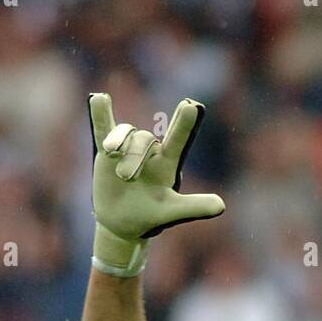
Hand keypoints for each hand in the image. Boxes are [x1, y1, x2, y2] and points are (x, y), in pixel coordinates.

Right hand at [88, 93, 224, 275]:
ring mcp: (128, 148)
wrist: (122, 221)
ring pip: (124, 134)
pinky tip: (99, 98)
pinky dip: (100, 113)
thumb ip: (194, 206)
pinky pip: (104, 126)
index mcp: (167, 162)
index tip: (191, 106)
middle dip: (134, 158)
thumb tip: (221, 206)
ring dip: (118, 149)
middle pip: (143, 139)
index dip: (183, 124)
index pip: (177, 140)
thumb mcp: (172, 212)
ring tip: (117, 173)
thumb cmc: (151, 216)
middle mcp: (149, 151)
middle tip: (128, 178)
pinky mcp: (106, 149)